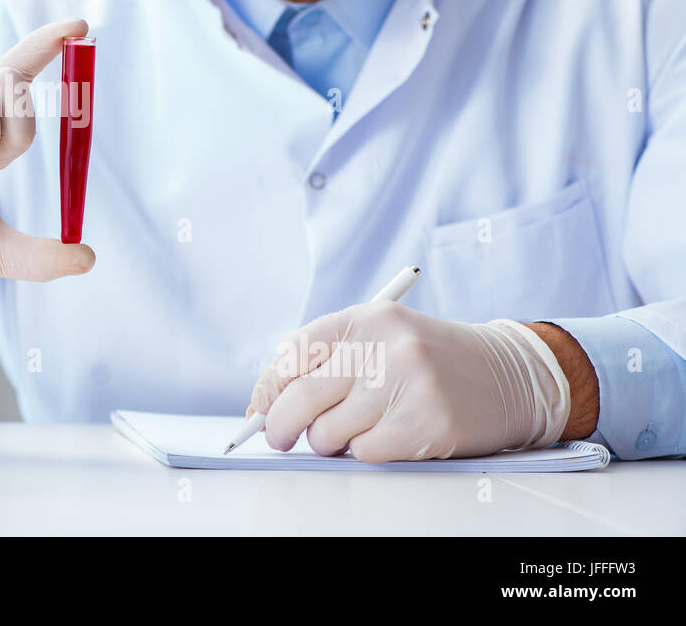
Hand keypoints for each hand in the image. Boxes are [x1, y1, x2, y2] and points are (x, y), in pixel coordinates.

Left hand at [246, 301, 571, 461]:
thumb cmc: (430, 362)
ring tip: (361, 427)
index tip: (261, 409)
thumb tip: (265, 405)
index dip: (269, 387)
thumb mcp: (380, 340)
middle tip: (280, 437)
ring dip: (333, 441)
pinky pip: (364, 453)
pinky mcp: (426, 424)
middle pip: (301, 397)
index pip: (293, 352)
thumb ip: (327, 362)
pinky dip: (367, 452)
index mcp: (367, 318)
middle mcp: (385, 346)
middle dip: (280, 425)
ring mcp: (407, 385)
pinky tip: (392, 435)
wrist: (509, 374)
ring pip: (329, 433)